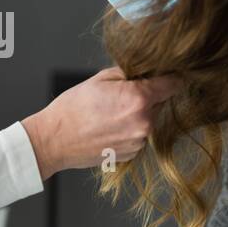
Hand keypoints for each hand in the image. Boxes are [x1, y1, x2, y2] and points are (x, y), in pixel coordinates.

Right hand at [21, 66, 177, 178]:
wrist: (54, 140)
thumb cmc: (72, 109)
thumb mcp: (100, 78)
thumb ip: (130, 73)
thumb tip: (147, 72)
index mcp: (139, 99)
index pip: (173, 84)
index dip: (169, 77)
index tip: (165, 75)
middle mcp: (144, 123)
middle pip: (160, 103)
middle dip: (146, 97)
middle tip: (120, 96)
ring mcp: (139, 142)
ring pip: (149, 120)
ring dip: (137, 115)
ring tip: (110, 114)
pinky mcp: (132, 154)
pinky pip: (139, 136)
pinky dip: (129, 130)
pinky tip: (109, 127)